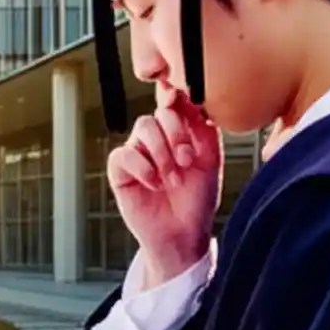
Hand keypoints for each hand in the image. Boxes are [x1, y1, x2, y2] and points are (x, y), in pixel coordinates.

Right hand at [107, 88, 221, 286]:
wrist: (183, 233)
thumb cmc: (197, 200)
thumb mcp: (210, 162)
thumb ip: (204, 131)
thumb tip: (195, 103)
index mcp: (179, 133)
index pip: (175, 104)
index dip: (176, 96)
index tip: (182, 99)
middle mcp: (157, 139)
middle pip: (159, 113)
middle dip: (176, 133)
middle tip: (187, 159)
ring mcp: (137, 152)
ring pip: (143, 128)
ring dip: (162, 153)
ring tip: (173, 179)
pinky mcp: (120, 171)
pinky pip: (123, 154)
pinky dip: (142, 168)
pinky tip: (154, 184)